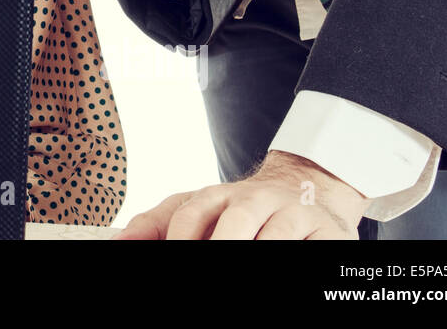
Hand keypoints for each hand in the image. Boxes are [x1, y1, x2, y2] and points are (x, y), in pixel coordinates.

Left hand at [114, 151, 370, 239]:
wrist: (306, 184)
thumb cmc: (242, 209)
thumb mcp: (198, 209)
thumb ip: (157, 224)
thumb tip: (118, 242)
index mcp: (218, 196)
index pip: (191, 212)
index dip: (180, 236)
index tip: (174, 253)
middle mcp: (255, 200)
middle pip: (236, 219)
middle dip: (223, 243)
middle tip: (210, 261)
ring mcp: (293, 212)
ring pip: (278, 229)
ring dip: (262, 245)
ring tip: (248, 257)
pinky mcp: (328, 229)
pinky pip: (317, 240)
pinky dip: (302, 248)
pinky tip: (288, 256)